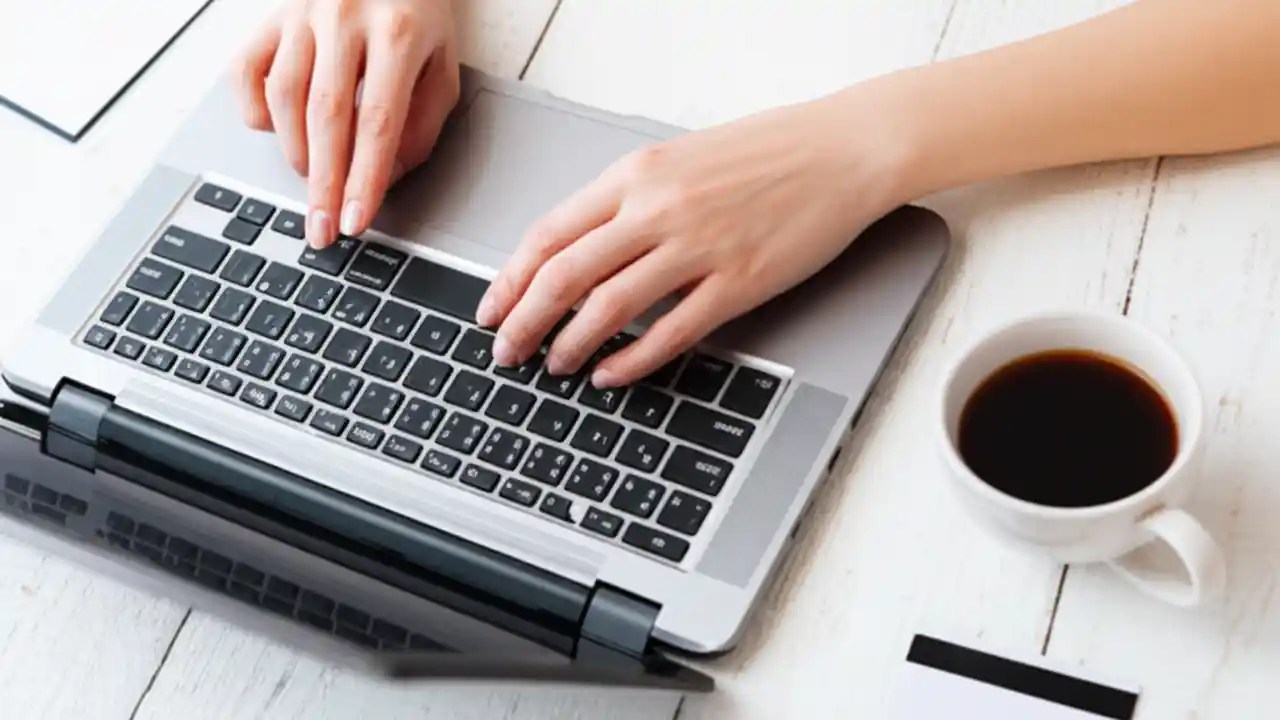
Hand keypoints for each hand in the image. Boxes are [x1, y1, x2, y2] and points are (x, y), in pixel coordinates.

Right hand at [233, 0, 459, 247]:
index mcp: (398, 32)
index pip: (378, 122)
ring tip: (314, 179)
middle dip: (323, 184)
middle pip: (326, 117)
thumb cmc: (419, 15)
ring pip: (284, 96)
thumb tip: (387, 176)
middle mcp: (344, 18)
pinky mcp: (272, 15)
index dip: (365, 179)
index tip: (356, 221)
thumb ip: (422, 122)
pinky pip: (247, 69)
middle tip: (321, 231)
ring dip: (296, 151)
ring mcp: (301, 13)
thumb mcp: (443, 64)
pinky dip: (256, 110)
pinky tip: (276, 131)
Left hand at [476, 94, 914, 388]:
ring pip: (608, 308)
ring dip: (570, 345)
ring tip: (554, 366)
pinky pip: (670, 332)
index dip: (510, 280)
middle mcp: (658, 209)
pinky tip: (610, 374)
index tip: (491, 308)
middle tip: (506, 351)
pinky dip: (631, 360)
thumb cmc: (764, 152)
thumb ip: (626, 202)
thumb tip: (576, 253)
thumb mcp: (677, 159)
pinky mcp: (739, 283)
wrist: (840, 150)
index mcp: (636, 174)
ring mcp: (698, 247)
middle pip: (564, 276)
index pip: (549, 234)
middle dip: (523, 322)